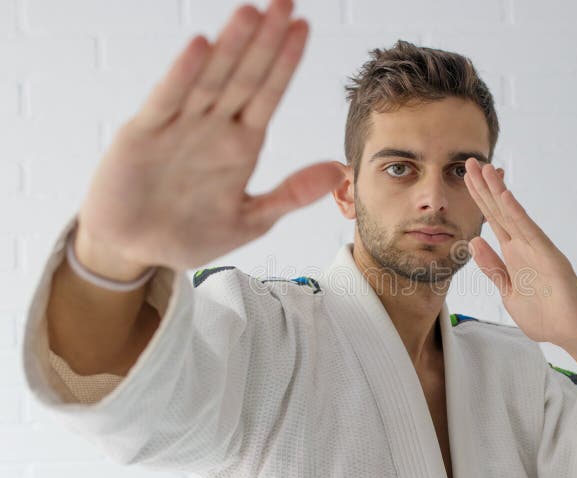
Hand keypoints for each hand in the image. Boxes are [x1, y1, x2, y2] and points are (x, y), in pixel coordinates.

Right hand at [75, 0, 343, 278]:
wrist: (135, 250)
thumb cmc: (190, 234)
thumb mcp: (250, 220)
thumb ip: (290, 195)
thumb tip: (338, 171)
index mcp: (241, 145)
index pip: (269, 95)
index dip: (286, 63)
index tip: (304, 29)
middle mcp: (213, 128)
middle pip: (245, 77)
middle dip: (265, 41)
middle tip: (285, 3)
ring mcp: (179, 127)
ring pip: (211, 79)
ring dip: (231, 47)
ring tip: (251, 12)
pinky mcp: (143, 134)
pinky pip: (167, 100)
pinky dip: (183, 75)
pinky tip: (201, 47)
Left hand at [463, 157, 576, 351]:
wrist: (572, 334)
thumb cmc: (545, 315)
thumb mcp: (508, 292)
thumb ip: (493, 268)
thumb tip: (474, 241)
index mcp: (514, 255)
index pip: (492, 221)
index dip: (480, 200)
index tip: (466, 179)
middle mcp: (525, 247)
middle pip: (500, 211)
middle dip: (484, 187)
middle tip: (470, 162)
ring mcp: (538, 249)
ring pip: (513, 215)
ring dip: (498, 192)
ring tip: (485, 169)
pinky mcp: (550, 257)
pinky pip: (530, 232)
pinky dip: (517, 213)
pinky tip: (506, 195)